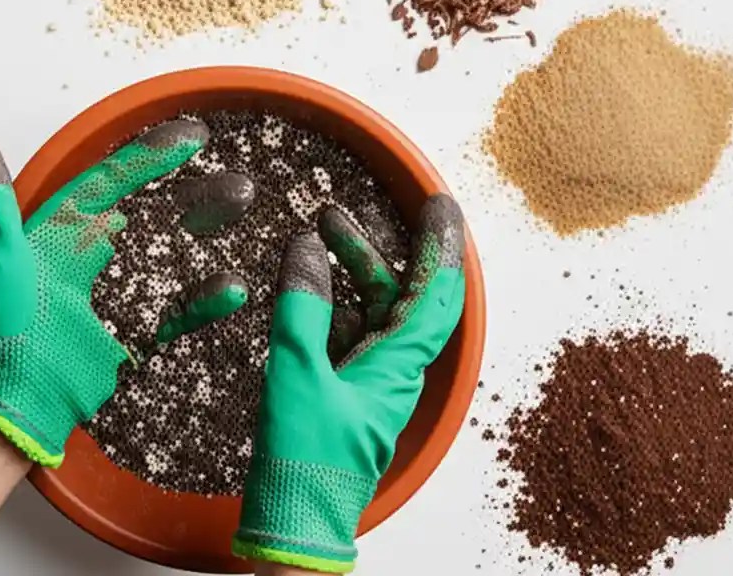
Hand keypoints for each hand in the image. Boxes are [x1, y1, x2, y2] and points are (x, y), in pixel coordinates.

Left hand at [0, 121, 208, 466]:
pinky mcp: (135, 331)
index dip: (146, 158)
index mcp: (61, 235)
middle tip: (231, 175)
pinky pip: (178, 308)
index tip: (189, 138)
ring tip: (241, 202)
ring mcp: (118, 294)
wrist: (23, 400)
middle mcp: (93, 257)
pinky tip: (234, 287)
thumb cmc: (6, 334)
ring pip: (172, 251)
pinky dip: (206, 299)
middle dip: (191, 190)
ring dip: (205, 227)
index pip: (110, 183)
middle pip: (151, 212)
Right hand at [233, 195, 466, 573]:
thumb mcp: (297, 375)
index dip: (440, 245)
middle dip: (370, 251)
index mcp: (399, 369)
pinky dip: (326, 308)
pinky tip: (300, 291)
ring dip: (345, 276)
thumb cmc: (305, 465)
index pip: (436, 295)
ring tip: (311, 239)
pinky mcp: (341, 397)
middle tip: (334, 216)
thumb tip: (304, 251)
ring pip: (369, 316)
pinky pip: (344, 338)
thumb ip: (302, 310)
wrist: (292, 528)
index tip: (436, 204)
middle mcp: (392, 374)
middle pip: (398, 298)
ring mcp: (367, 385)